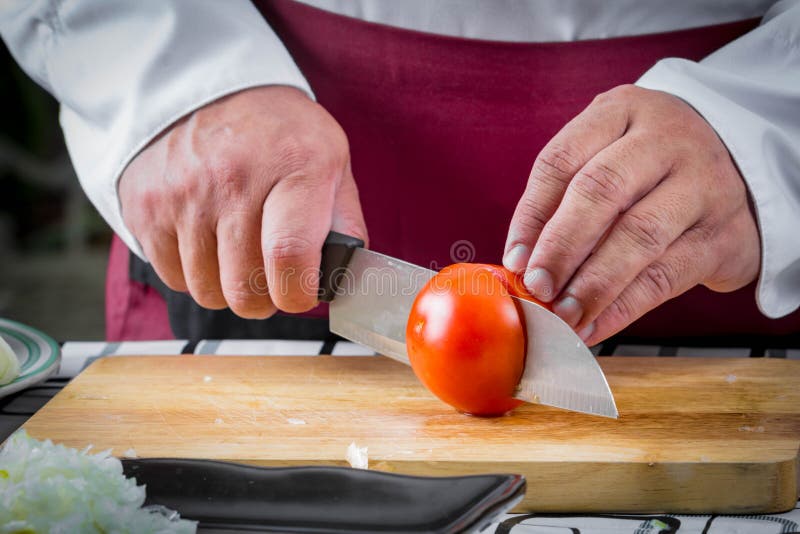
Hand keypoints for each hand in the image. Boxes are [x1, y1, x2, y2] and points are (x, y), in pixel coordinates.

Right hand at [119, 86, 366, 317]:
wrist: (209, 93)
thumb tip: (345, 278)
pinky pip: (174, 278)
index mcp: (295, 166)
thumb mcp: (331, 161)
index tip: (300, 292)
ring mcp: (183, 194)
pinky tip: (207, 239)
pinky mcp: (146, 207)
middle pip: (245, 289)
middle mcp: (234, 179)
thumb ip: (345, 222)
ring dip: (227, 286)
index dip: (297, 294)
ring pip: (208, 292)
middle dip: (265, 297)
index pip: (289, 256)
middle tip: (271, 276)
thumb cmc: (280, 137)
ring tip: (238, 251)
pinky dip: (194, 272)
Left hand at [503, 85, 759, 344]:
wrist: (742, 172)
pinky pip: (666, 276)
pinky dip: (623, 307)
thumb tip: (522, 262)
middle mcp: (667, 140)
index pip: (562, 160)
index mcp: (622, 112)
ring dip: (592, 283)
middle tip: (537, 287)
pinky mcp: (725, 234)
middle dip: (561, 246)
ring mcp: (704, 184)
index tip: (514, 259)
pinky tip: (594, 326)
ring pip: (638, 235)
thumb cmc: (650, 170)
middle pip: (601, 190)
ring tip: (563, 314)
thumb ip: (565, 197)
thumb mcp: (608, 155)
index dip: (531, 215)